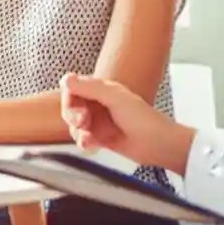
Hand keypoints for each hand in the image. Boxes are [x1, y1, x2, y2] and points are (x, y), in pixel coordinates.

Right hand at [59, 73, 194, 175]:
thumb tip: (66, 79)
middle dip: (72, 115)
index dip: (70, 97)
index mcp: (100, 89)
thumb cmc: (142, 119)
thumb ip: (90, 87)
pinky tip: (93, 145)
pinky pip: (82, 139)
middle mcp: (97, 104)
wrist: (158, 145)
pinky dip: (84, 142)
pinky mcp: (99, 138)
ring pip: (73, 125)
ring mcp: (97, 122)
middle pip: (70, 107)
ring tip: (88, 138)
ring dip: (77, 132)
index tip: (76, 106)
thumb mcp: (115, 98)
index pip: (72, 88)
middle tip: (82, 122)